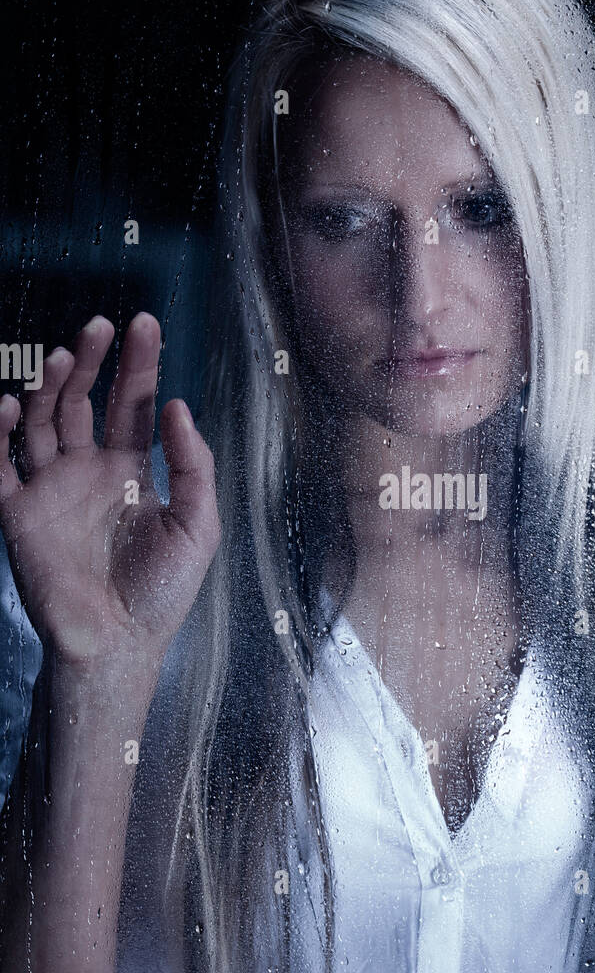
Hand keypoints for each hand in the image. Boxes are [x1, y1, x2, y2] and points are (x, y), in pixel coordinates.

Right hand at [0, 313, 219, 671]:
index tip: (144, 325)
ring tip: (62, 357)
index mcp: (133, 472)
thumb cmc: (161, 595)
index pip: (133, 405)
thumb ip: (193, 467)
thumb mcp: (198, 527)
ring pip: (44, 422)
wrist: (117, 646)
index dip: (138, 365)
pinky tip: (10, 403)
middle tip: (100, 326)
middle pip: (85, 401)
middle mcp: (89, 472)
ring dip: (50, 386)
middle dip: (92, 362)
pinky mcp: (17, 514)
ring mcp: (51, 490)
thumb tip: (180, 408)